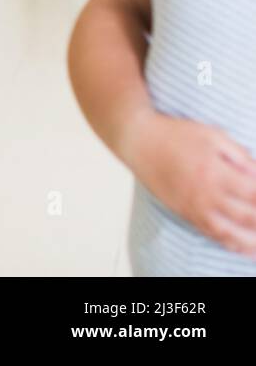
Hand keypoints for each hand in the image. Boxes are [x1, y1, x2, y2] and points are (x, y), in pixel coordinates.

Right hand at [127, 112, 255, 255]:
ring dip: (252, 241)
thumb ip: (239, 155)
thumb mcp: (212, 135)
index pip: (254, 194)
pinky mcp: (184, 212)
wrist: (138, 140)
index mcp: (215, 172)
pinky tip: (244, 248)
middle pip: (247, 217)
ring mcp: (193, 206)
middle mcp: (205, 194)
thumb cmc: (174, 134)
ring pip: (229, 233)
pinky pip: (210, 234)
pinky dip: (230, 244)